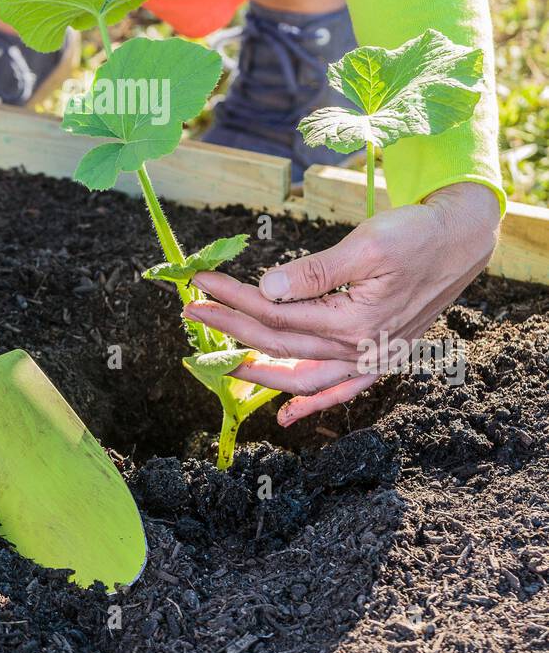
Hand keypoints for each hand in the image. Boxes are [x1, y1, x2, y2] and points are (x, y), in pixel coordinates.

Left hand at [183, 182, 499, 426]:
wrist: (459, 242)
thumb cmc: (414, 236)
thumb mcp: (365, 245)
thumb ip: (315, 272)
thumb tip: (267, 289)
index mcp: (354, 321)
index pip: (275, 313)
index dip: (234, 299)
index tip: (201, 283)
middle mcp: (361, 350)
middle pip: (280, 345)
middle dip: (231, 328)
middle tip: (193, 310)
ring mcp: (372, 359)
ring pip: (304, 377)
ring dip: (261, 372)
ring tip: (225, 362)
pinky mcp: (381, 357)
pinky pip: (341, 391)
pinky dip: (313, 405)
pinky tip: (287, 415)